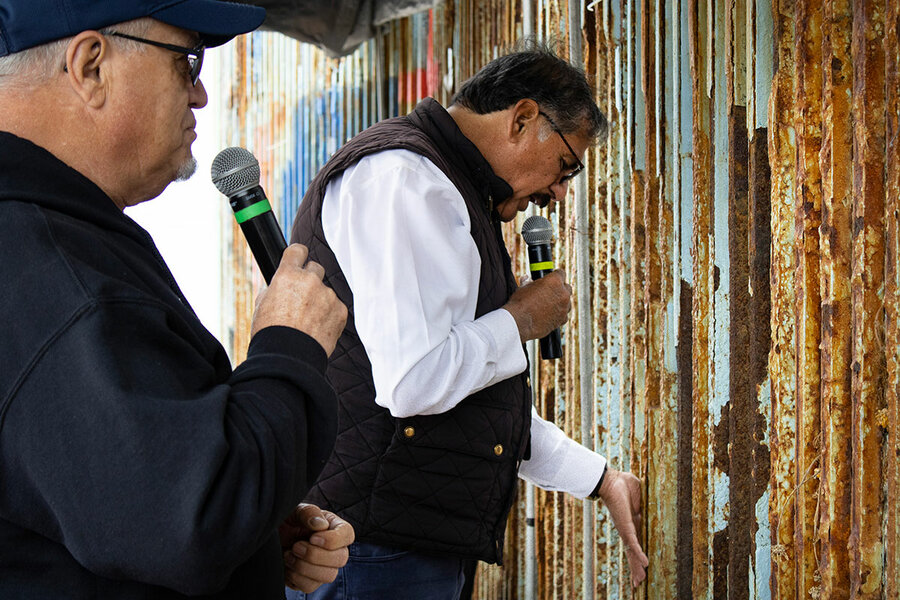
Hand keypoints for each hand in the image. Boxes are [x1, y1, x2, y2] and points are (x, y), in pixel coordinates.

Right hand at [251, 244, 347, 354]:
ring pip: (325, 291)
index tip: (300, 257)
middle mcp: (310, 281)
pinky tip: (317, 329)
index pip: (298, 250)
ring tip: (307, 322)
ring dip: (319, 301)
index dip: (298, 254)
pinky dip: (329, 315)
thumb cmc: (270, 333)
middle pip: (315, 268)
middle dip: (310, 279)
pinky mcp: (340, 311)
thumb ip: (274, 288)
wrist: (288, 358)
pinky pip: (335, 307)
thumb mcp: (261, 305)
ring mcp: (327, 295)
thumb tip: (279, 284)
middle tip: (302, 298)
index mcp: (287, 275)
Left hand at [280, 503, 354, 592]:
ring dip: (304, 567)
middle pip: (341, 559)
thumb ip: (308, 512)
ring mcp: (323, 567)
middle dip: (315, 555)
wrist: (271, 537)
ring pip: (328, 576)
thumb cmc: (286, 521)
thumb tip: (321, 525)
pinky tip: (287, 565)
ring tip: (289, 554)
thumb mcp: (295, 510)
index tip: (312, 537)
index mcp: (333, 528)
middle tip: (296, 546)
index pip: (347, 535)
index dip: (333, 540)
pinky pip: (310, 586)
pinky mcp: (310, 581)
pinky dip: (295, 577)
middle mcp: (333, 549)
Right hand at [503, 269, 571, 341]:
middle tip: (550, 293)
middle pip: (567, 288)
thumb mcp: (523, 288)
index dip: (555, 276)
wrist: (519, 323)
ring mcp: (564, 307)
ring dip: (560, 303)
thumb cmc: (520, 304)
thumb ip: (528, 282)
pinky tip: (548, 315)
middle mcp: (563, 293)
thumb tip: (526, 278)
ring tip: (548, 306)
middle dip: (560, 289)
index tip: (552, 279)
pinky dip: (558, 314)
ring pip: (567, 302)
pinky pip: (564, 314)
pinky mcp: (562, 319)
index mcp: (554, 281)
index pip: (561, 273)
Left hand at [598, 468, 648, 587]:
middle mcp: (627, 529)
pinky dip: (639, 554)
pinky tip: (644, 564)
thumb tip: (651, 502)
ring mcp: (626, 529)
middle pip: (632, 552)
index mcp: (632, 523)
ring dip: (637, 566)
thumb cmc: (622, 485)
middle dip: (635, 567)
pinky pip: (633, 543)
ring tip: (640, 580)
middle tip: (638, 582)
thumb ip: (644, 502)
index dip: (638, 555)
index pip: (636, 542)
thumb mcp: (639, 497)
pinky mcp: (625, 527)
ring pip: (632, 552)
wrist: (610, 480)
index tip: (641, 568)